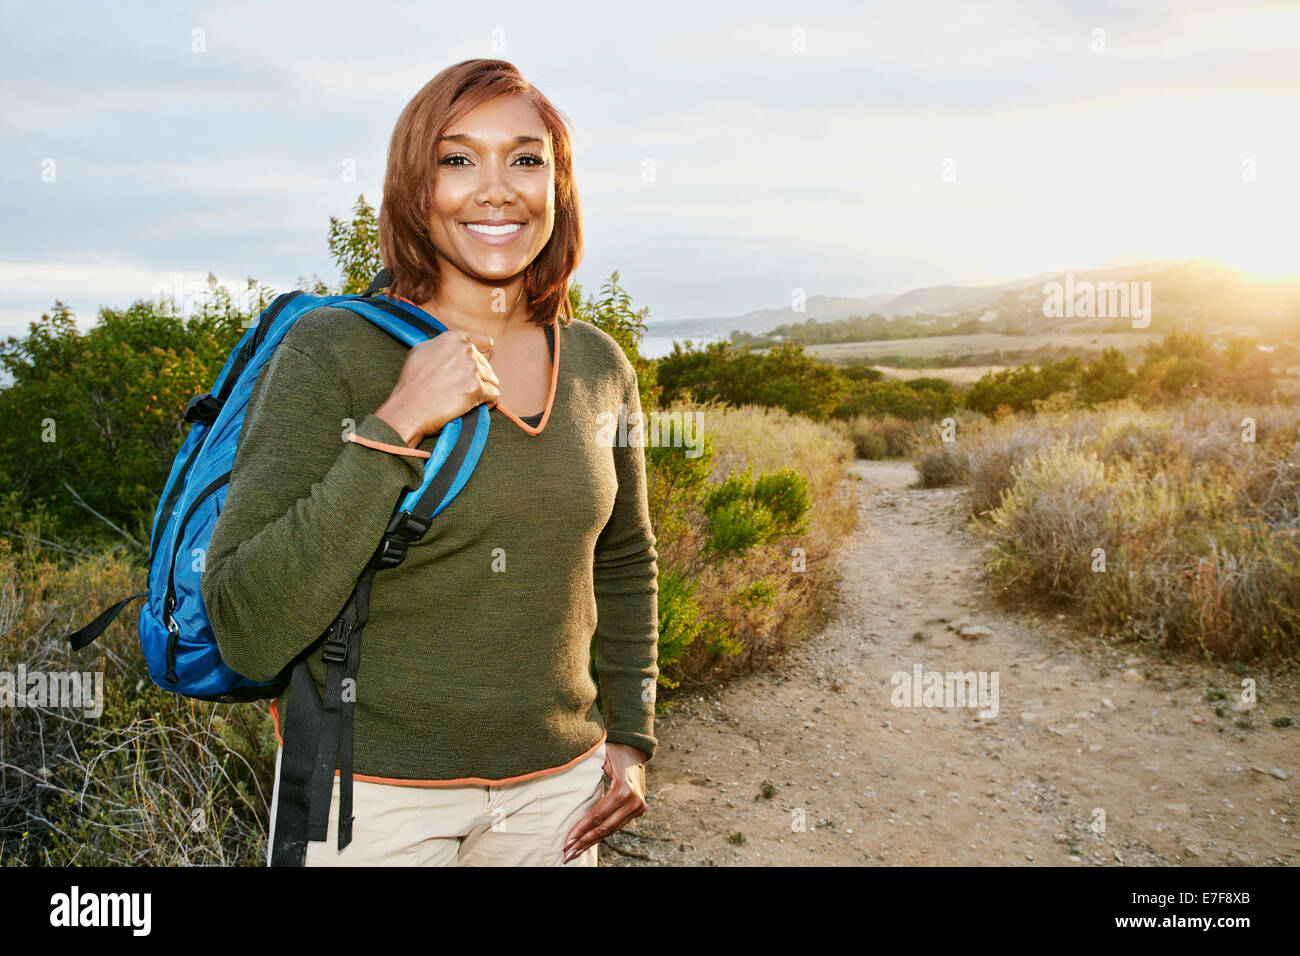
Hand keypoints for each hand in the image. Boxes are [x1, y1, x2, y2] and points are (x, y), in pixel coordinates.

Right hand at [375, 330, 498, 446]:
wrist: (408, 408)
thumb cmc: (411, 383)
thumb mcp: (420, 351)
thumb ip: (441, 345)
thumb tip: (454, 347)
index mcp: (452, 338)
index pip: (484, 341)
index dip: (483, 355)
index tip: (478, 365)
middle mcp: (464, 350)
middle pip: (487, 363)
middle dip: (480, 375)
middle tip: (465, 387)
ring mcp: (472, 369)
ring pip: (492, 379)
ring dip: (485, 389)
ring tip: (471, 398)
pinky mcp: (476, 388)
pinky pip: (494, 395)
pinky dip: (489, 402)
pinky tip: (477, 405)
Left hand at [562, 742, 646, 862]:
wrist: (635, 748)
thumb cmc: (613, 751)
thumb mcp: (599, 759)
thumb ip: (585, 774)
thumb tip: (562, 787)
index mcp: (623, 789)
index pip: (597, 815)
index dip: (581, 829)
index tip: (567, 841)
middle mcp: (633, 801)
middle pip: (605, 827)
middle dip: (585, 841)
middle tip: (568, 854)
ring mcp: (638, 806)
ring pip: (612, 829)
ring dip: (593, 841)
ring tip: (576, 851)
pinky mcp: (639, 808)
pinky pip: (618, 824)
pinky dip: (603, 833)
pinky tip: (590, 841)